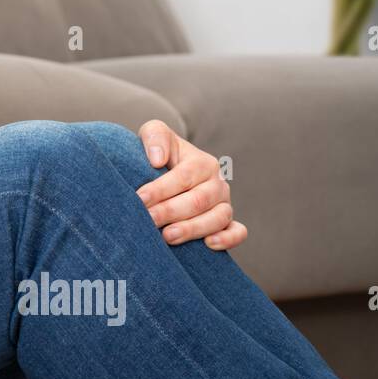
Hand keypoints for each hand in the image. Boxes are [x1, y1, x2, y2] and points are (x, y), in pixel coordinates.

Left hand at [134, 119, 247, 250]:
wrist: (167, 171)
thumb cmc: (159, 154)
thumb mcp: (154, 134)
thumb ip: (155, 136)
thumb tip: (158, 159)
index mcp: (202, 162)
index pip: (184, 176)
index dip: (161, 189)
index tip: (140, 198)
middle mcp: (217, 183)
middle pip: (198, 200)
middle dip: (170, 211)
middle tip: (148, 219)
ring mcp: (224, 204)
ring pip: (218, 218)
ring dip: (193, 229)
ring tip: (168, 236)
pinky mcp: (227, 222)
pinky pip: (237, 232)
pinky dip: (228, 239)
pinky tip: (208, 244)